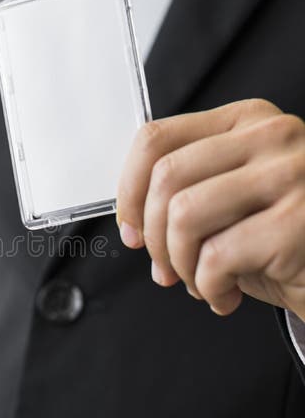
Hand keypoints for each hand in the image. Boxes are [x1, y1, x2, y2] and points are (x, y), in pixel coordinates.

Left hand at [116, 99, 304, 319]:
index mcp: (248, 121)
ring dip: (180, 264)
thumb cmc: (285, 241)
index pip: (157, 139)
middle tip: (166, 270)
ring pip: (184, 215)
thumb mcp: (233, 200)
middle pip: (166, 178)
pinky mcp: (297, 222)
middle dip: (153, 237)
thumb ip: (189, 191)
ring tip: (200, 283)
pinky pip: (216, 257)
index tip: (131, 229)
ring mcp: (290, 175)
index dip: (129, 191)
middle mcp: (272, 137)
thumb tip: (131, 220)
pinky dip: (208, 288)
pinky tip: (226, 296)